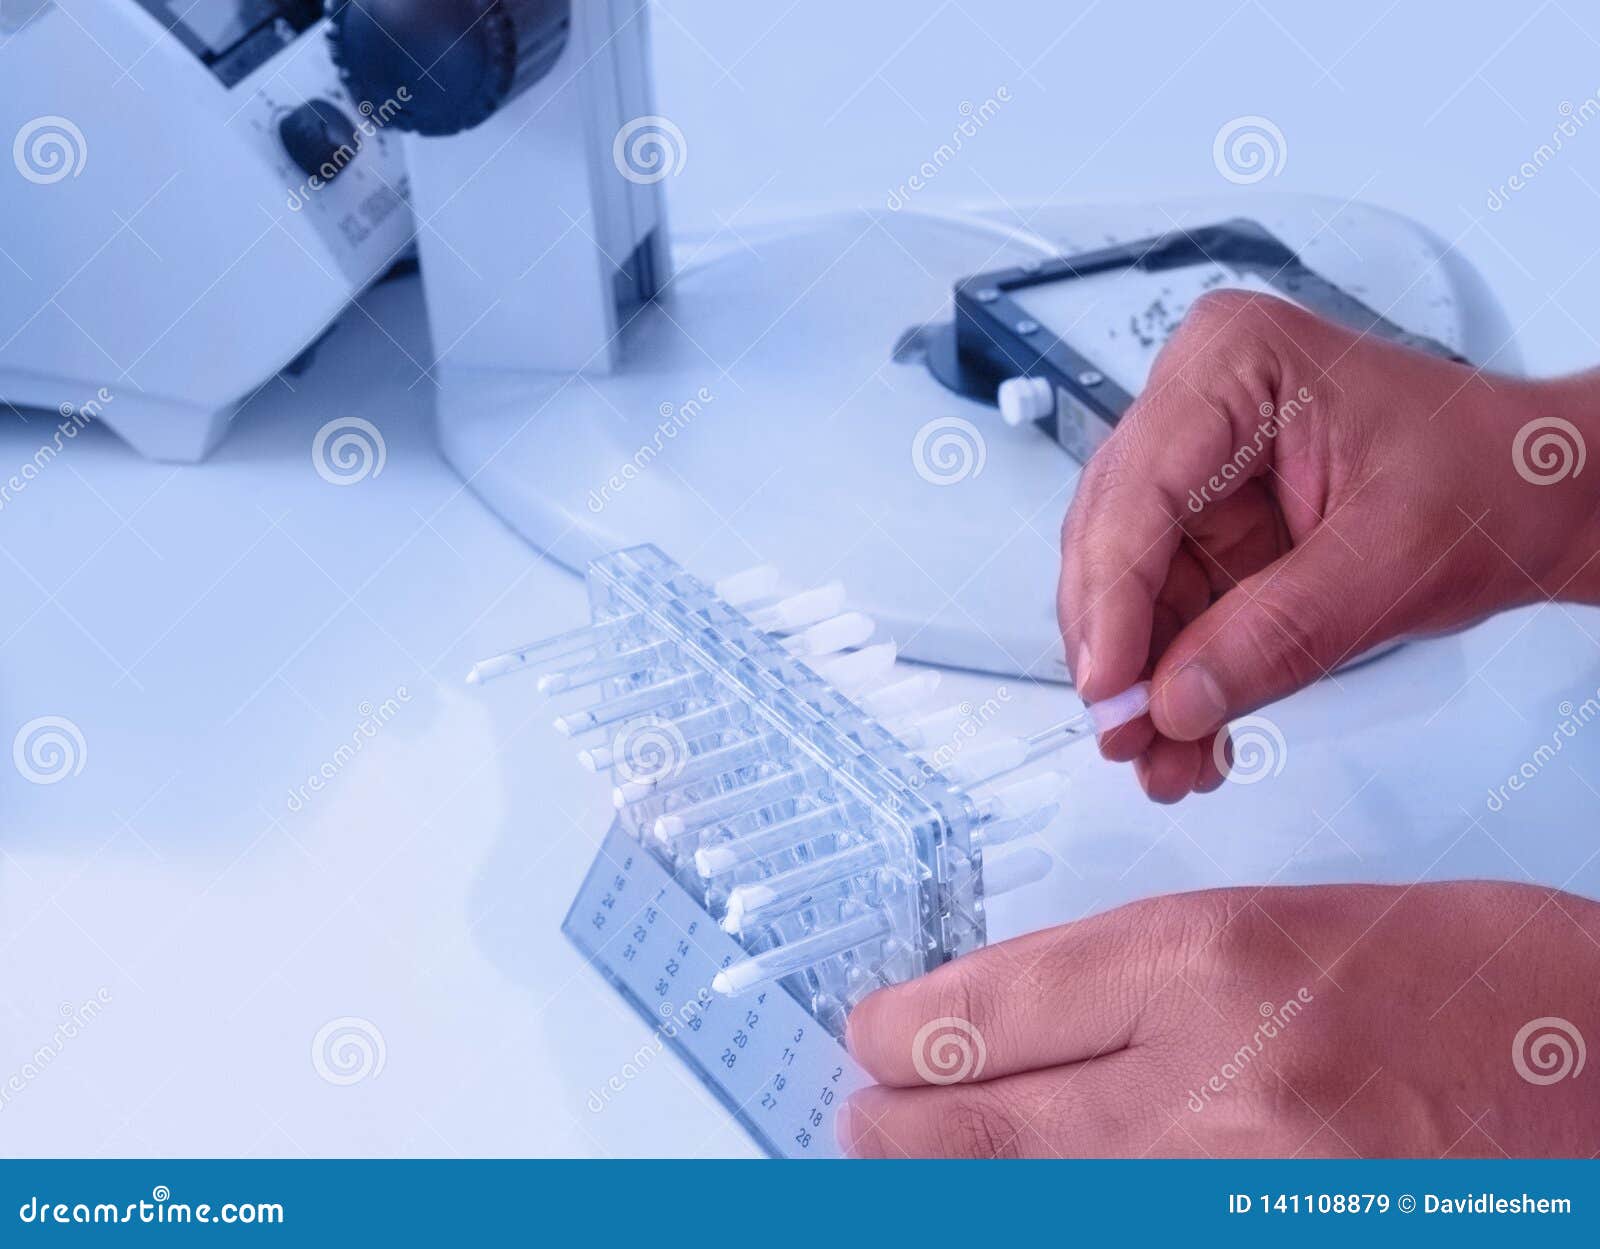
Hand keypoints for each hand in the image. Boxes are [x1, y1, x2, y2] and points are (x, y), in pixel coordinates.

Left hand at [840, 881, 1599, 1156]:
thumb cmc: (1471, 980)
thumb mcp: (1282, 924)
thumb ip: (1139, 977)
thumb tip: (1017, 1020)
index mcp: (1206, 959)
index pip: (986, 1005)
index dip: (903, 1028)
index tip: (874, 1033)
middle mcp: (1210, 1085)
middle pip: (979, 1125)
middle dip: (894, 1125)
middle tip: (861, 1116)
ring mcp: (1241, 1194)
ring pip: (1030, 1202)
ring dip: (954, 1189)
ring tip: (910, 1168)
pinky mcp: (1270, 1241)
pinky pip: (1112, 1231)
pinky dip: (1051, 1214)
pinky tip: (1026, 1199)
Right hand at [1059, 290, 1599, 800]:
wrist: (1544, 498)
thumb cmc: (1495, 475)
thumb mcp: (1396, 555)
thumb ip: (1280, 631)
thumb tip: (1179, 698)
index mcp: (1234, 363)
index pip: (1139, 487)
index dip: (1112, 595)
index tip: (1110, 685)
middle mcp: (1199, 408)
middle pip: (1114, 538)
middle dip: (1120, 648)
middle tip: (1128, 734)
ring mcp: (1201, 472)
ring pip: (1131, 589)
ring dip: (1145, 680)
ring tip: (1165, 757)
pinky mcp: (1213, 531)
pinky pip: (1170, 612)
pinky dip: (1177, 678)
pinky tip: (1188, 734)